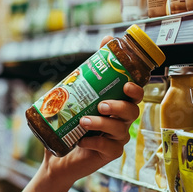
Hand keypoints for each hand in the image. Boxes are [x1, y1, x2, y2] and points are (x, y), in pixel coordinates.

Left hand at [40, 35, 144, 185]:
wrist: (56, 151)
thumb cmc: (70, 119)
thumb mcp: (77, 91)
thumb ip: (93, 68)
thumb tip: (107, 37)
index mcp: (117, 103)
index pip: (135, 95)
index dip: (136, 90)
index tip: (127, 85)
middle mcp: (121, 120)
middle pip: (133, 112)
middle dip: (119, 106)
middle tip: (102, 105)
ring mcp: (117, 138)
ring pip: (120, 129)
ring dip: (102, 124)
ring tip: (84, 121)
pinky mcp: (110, 154)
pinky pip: (110, 148)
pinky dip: (95, 143)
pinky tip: (81, 141)